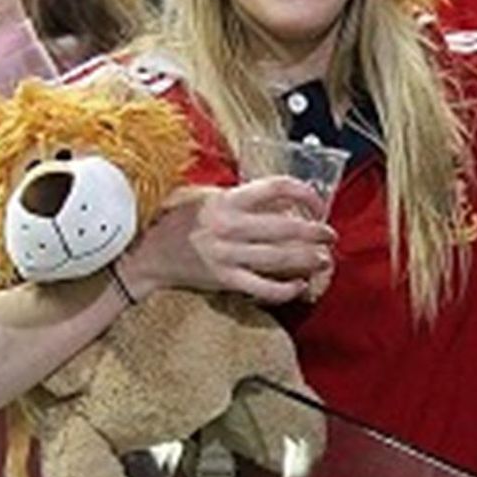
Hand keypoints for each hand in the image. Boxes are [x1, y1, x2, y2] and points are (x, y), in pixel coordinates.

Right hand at [116, 180, 336, 304]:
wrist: (146, 253)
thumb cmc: (176, 220)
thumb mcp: (204, 195)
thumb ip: (239, 196)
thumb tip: (277, 198)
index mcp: (227, 200)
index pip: (276, 188)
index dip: (304, 193)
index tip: (316, 202)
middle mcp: (229, 227)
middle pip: (286, 227)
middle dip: (315, 231)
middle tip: (330, 234)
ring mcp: (227, 255)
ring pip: (279, 258)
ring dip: (308, 259)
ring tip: (324, 259)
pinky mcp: (224, 279)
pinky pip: (262, 287)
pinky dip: (284, 288)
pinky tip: (298, 285)